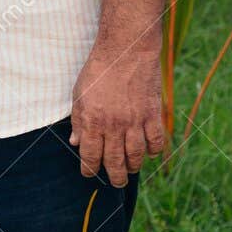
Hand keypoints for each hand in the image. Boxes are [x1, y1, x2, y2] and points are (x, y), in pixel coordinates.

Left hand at [68, 40, 165, 187]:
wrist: (126, 50)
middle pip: (115, 162)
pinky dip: (153, 151)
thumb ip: (78, 120)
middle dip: (114, 176)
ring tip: (131, 170)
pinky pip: (155, 141)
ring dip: (133, 167)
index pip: (90, 155)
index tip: (89, 173)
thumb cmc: (99, 70)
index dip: (89, 168)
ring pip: (136, 156)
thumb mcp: (79, 94)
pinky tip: (149, 152)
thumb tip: (75, 142)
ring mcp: (135, 121)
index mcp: (93, 121)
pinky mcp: (152, 114)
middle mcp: (114, 126)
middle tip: (115, 181)